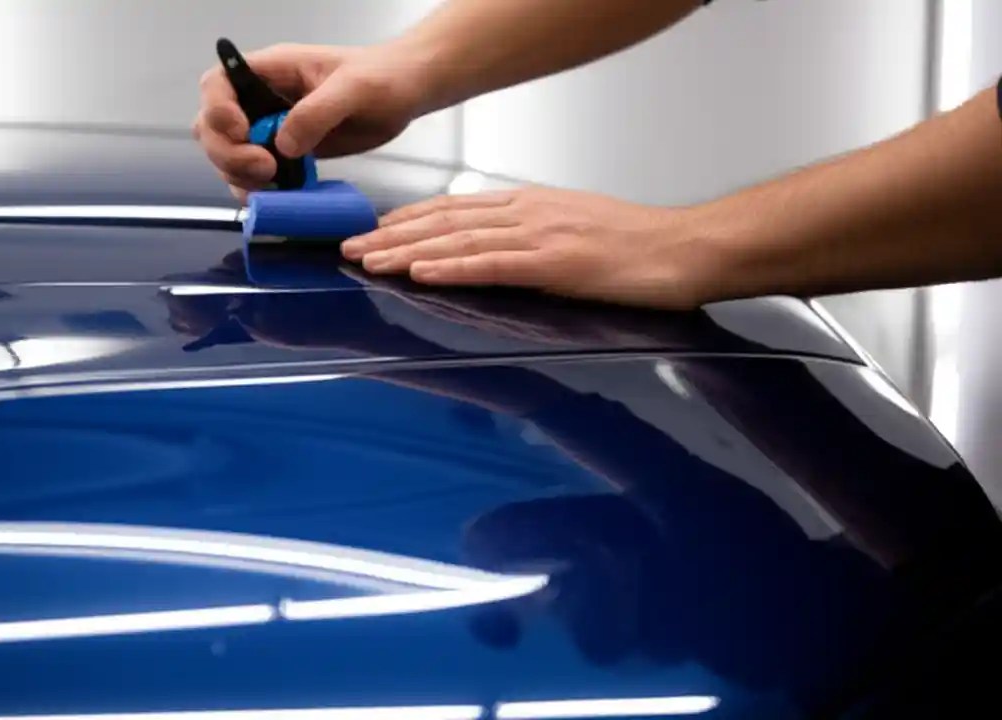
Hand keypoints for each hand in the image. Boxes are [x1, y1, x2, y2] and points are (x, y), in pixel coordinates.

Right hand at [195, 43, 425, 193]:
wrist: (406, 93)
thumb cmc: (383, 76)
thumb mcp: (353, 87)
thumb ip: (317, 112)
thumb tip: (283, 146)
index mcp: (271, 71)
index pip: (217, 84)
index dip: (217, 110)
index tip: (242, 131)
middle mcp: (262, 100)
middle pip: (212, 127)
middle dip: (228, 153)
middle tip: (266, 168)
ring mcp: (271, 129)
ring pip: (228, 156)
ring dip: (239, 176)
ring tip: (273, 183)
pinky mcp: (287, 155)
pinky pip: (256, 176)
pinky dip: (258, 190)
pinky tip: (279, 195)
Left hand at [341, 187, 707, 309]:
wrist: (686, 250)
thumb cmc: (635, 246)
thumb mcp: (573, 231)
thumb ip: (529, 238)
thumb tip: (491, 252)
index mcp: (530, 204)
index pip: (455, 209)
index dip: (409, 220)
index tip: (374, 231)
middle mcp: (527, 212)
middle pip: (445, 221)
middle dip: (392, 234)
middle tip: (349, 247)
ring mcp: (541, 235)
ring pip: (458, 240)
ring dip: (407, 251)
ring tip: (368, 261)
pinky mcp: (556, 262)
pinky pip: (492, 264)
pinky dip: (451, 267)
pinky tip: (421, 272)